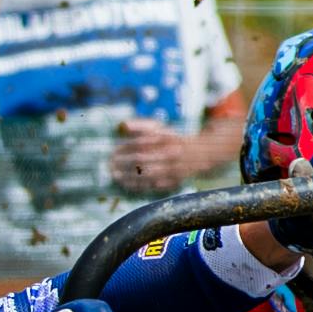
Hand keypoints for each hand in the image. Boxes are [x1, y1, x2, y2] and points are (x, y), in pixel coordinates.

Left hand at [110, 122, 230, 188]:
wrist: (202, 155)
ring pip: (147, 174)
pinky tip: (127, 184)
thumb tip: (122, 125)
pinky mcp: (174, 181)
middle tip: (110, 165)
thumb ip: (141, 125)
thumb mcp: (161, 128)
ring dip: (129, 176)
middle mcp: (171, 153)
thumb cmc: (174, 140)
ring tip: (115, 176)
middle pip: (142, 159)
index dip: (125, 147)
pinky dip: (139, 186)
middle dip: (124, 163)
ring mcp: (173, 169)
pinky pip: (153, 185)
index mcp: (167, 137)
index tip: (112, 151)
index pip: (141, 142)